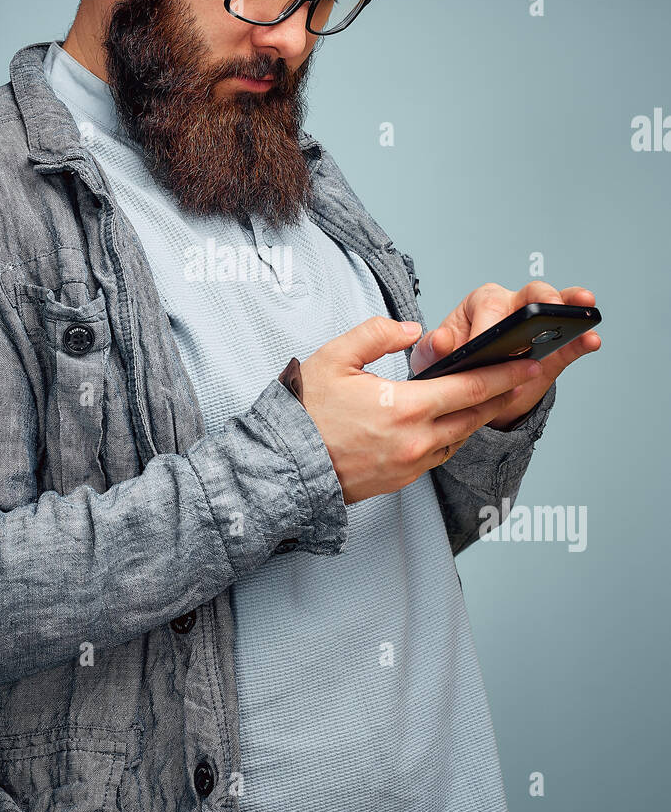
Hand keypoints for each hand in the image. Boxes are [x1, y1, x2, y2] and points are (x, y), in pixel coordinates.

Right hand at [299, 316, 544, 504]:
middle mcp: (416, 441)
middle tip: (523, 377)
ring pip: (459, 438)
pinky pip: (439, 456)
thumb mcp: (335, 357)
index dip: (504, 375)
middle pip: (475, 416)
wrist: (284, 465)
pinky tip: (449, 422)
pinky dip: (450, 437)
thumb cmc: (305, 411)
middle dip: (502, 395)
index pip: (470, 388)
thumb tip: (413, 330)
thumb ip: (377, 333)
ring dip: (475, 417)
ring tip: (489, 397)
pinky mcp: (402, 481)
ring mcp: (411, 465)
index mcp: (405, 407)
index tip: (528, 363)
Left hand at [407, 281, 601, 429]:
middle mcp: (511, 307)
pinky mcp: (554, 349)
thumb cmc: (451, 366)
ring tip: (584, 307)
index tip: (484, 346)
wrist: (470, 394)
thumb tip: (442, 341)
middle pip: (528, 294)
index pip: (488, 306)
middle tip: (544, 310)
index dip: (487, 327)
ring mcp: (536, 326)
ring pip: (555, 308)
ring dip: (570, 305)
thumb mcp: (433, 361)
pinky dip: (582, 340)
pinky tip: (591, 340)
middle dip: (538, 300)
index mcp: (479, 304)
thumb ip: (433, 349)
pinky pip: (571, 341)